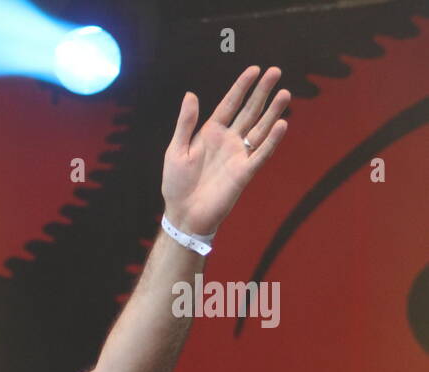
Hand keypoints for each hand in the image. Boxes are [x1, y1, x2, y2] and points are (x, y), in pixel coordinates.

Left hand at [162, 66, 289, 235]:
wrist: (183, 213)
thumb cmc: (176, 184)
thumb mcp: (176, 150)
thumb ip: (185, 123)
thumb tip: (191, 94)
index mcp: (210, 132)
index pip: (230, 104)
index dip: (241, 87)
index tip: (254, 69)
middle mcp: (228, 140)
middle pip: (249, 111)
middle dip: (262, 92)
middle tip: (275, 72)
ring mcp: (238, 155)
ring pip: (260, 128)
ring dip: (272, 111)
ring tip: (284, 93)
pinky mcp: (245, 172)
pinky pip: (261, 154)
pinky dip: (272, 140)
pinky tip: (281, 124)